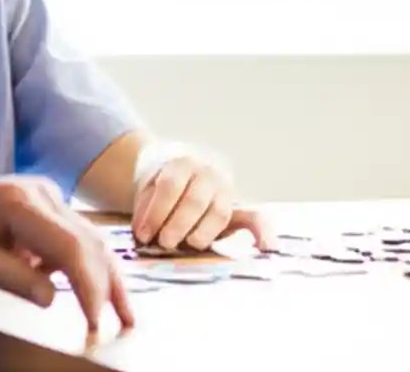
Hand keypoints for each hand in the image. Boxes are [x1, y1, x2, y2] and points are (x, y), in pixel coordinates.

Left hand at [0, 175, 134, 331]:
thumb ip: (10, 278)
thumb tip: (52, 298)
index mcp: (18, 202)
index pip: (70, 247)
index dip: (88, 288)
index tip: (96, 322)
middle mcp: (41, 192)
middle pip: (89, 242)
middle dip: (109, 286)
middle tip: (124, 324)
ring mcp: (47, 196)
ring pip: (90, 239)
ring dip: (107, 277)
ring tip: (124, 313)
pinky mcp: (49, 207)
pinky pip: (77, 238)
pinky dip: (89, 267)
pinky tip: (94, 295)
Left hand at [131, 155, 271, 251]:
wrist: (183, 171)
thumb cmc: (162, 185)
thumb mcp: (148, 187)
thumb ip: (147, 208)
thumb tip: (143, 235)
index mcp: (183, 163)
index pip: (170, 186)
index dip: (156, 212)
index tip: (143, 234)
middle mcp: (209, 173)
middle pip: (195, 200)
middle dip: (178, 224)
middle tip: (164, 242)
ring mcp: (226, 190)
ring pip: (219, 212)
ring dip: (203, 233)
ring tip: (189, 245)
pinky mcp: (238, 209)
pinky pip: (256, 218)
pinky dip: (263, 232)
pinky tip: (266, 247)